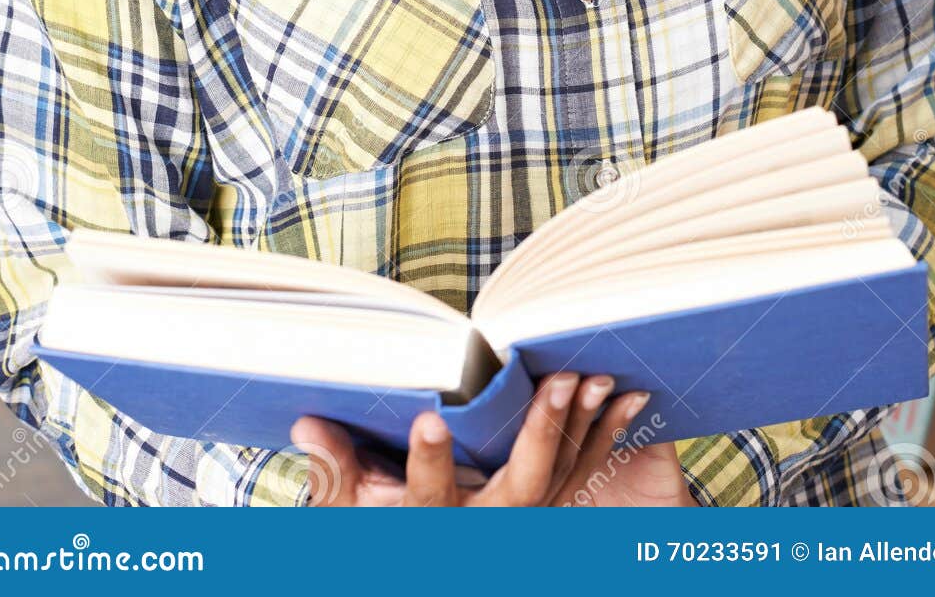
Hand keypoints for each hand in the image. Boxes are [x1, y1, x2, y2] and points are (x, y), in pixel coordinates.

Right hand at [291, 373, 698, 505]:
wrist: (425, 557)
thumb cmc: (379, 532)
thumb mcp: (349, 512)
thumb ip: (333, 470)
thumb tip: (306, 420)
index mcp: (430, 527)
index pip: (428, 501)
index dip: (429, 465)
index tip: (429, 418)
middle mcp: (484, 530)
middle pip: (522, 492)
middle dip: (541, 436)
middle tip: (559, 382)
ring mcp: (522, 524)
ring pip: (563, 480)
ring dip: (585, 429)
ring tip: (597, 377)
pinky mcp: (546, 511)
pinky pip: (584, 477)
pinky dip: (606, 438)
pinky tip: (628, 399)